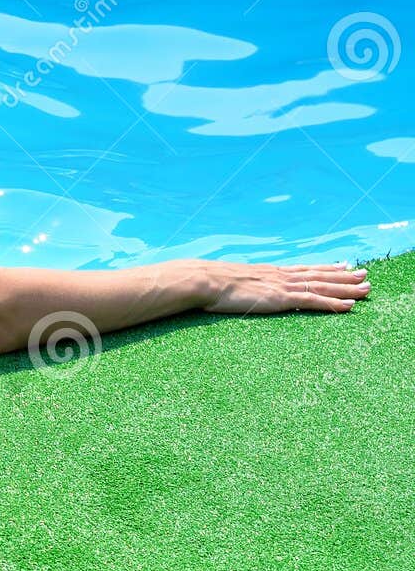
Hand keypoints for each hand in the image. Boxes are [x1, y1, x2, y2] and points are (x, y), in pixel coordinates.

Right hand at [199, 260, 368, 314]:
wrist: (204, 280)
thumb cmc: (209, 283)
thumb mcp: (229, 281)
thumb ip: (240, 284)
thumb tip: (234, 288)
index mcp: (269, 272)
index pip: (304, 269)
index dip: (325, 268)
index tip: (342, 265)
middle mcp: (280, 276)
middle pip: (319, 275)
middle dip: (343, 276)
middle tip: (364, 274)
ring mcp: (282, 286)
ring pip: (323, 286)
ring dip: (347, 288)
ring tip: (366, 287)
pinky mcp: (281, 298)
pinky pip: (314, 301)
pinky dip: (334, 303)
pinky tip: (350, 306)